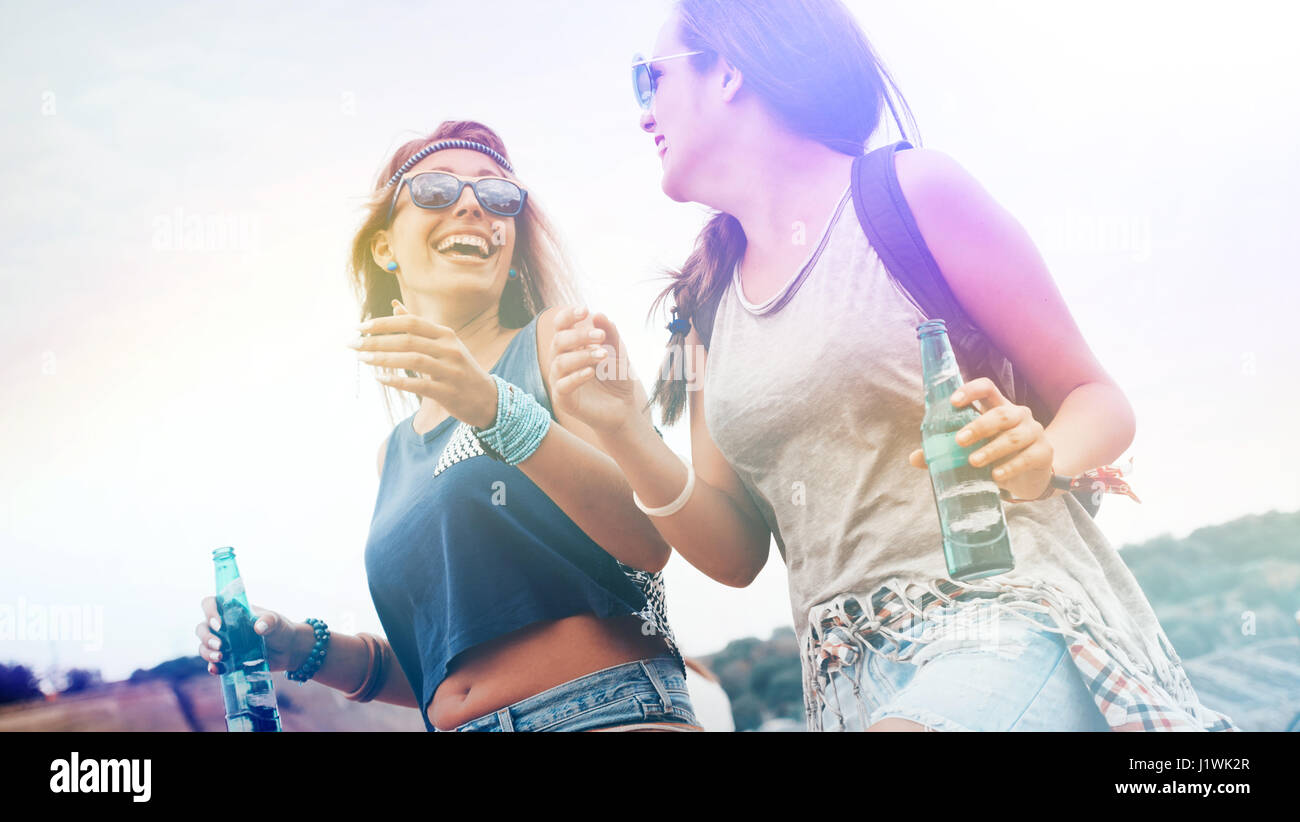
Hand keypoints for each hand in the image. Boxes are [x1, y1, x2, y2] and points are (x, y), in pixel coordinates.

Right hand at [196, 596, 310, 675]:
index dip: (209, 612)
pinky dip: (212, 667)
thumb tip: (259, 626)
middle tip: (220, 645)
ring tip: (221, 658)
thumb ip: (269, 620)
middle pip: (202, 628)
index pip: (210, 604)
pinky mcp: (228, 660)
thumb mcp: (277, 621)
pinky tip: (217, 670)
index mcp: (232, 611)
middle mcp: (224, 626)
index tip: (219, 624)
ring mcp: (224, 644)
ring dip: (207, 653)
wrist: (289, 650)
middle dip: (206, 637)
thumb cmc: (281, 629)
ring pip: (204, 646)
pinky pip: (212, 663)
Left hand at [352, 300, 498, 427]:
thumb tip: (394, 304)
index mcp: (446, 334)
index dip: (383, 323)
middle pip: (408, 340)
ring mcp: (450, 370)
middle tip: (352, 344)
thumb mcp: (444, 343)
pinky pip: (419, 385)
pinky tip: (380, 378)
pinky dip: (398, 381)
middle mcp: (449, 349)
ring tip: (361, 358)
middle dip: (376, 341)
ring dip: (383, 359)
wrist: (487, 399)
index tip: (360, 327)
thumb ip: (419, 326)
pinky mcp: (448, 392)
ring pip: (412, 360)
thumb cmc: (459, 368)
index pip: (411, 322)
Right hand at [548, 305, 639, 436]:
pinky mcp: (563, 399)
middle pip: (559, 340)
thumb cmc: (617, 378)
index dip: (568, 316)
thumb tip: (598, 314)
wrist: (623, 408)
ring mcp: (560, 380)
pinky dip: (576, 376)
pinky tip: (591, 372)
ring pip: (560, 362)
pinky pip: (562, 385)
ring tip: (603, 355)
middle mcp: (561, 360)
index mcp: (571, 346)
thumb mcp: (619, 353)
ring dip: (582, 355)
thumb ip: (611, 334)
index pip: (560, 326)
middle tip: (601, 336)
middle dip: (579, 336)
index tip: (585, 310)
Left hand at [906, 376, 1053, 500]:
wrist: (1032, 476)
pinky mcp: (1044, 453)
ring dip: (992, 449)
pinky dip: (1010, 467)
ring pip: (1014, 436)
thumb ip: (946, 452)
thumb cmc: (998, 456)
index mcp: (998, 407)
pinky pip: (1028, 457)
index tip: (953, 401)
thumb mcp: (973, 451)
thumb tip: (915, 458)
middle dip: (979, 426)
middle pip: (1001, 413)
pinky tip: (996, 476)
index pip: (987, 388)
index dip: (971, 390)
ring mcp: (1035, 432)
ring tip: (974, 462)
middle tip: (959, 441)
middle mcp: (1019, 415)